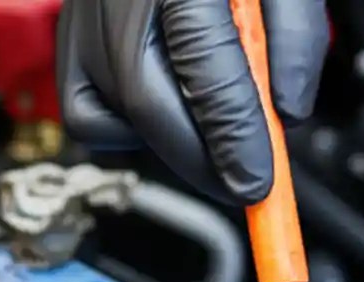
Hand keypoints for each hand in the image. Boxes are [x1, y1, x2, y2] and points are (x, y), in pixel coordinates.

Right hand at [56, 0, 328, 203]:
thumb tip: (288, 114)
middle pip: (144, 100)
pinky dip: (125, 125)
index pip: (203, 65)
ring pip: (101, 112)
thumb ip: (295, 36)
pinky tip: (169, 108)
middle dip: (199, 160)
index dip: (234, 138)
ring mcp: (83, 9)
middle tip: (243, 183)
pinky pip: (84, 104)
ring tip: (212, 132)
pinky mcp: (69, 29)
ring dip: (164, 141)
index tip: (258, 183)